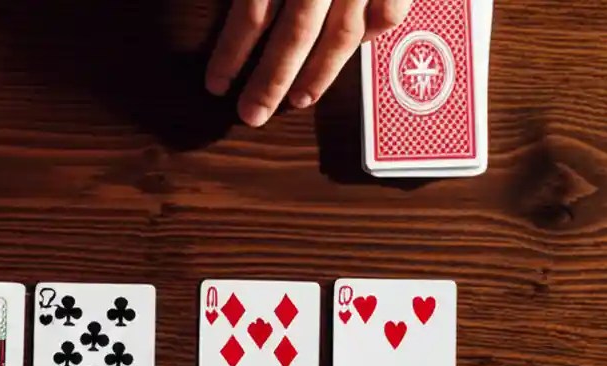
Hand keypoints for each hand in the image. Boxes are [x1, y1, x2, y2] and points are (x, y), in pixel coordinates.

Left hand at [206, 0, 411, 125]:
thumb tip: (236, 7)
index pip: (251, 17)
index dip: (230, 55)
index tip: (215, 86)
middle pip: (294, 37)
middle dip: (270, 83)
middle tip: (251, 115)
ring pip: (342, 34)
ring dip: (320, 73)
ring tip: (299, 100)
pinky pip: (391, 11)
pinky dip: (376, 30)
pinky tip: (359, 47)